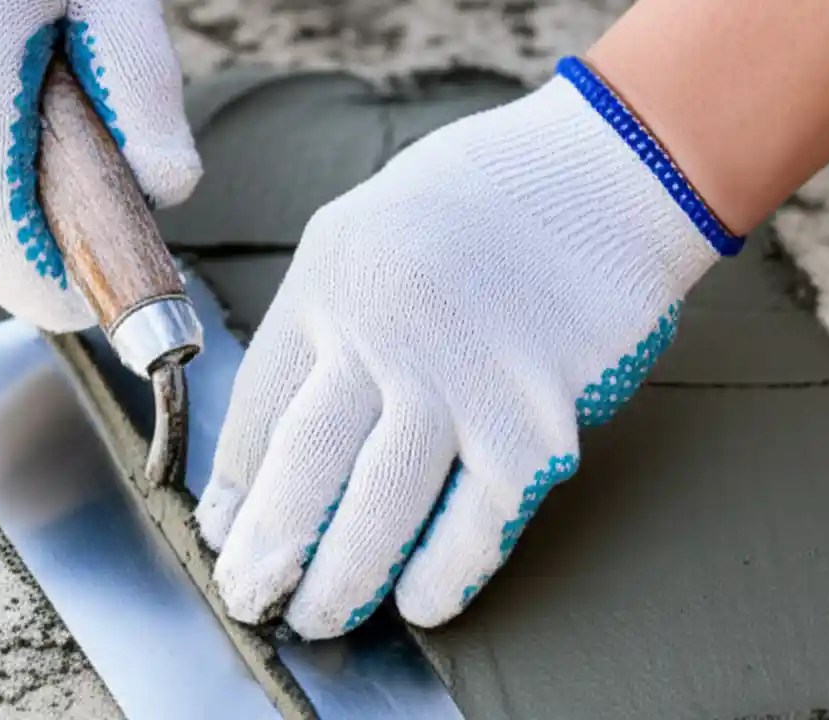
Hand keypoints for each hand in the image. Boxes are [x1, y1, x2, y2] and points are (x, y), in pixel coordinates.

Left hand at [195, 58, 740, 638]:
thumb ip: (323, 318)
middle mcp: (382, 331)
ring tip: (319, 617)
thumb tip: (285, 426)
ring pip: (379, 508)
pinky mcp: (534, 420)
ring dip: (342, 579)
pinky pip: (477, 521)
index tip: (224, 527)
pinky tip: (420, 602)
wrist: (604, 171)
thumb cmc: (481, 199)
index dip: (236, 483)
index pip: (257, 407)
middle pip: (302, 466)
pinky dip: (444, 572)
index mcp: (328, 280)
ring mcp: (460, 379)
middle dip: (269, 548)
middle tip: (252, 597)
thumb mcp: (365, 231)